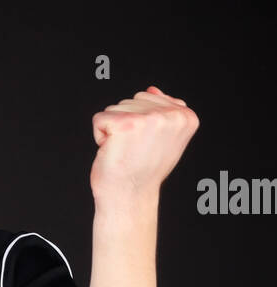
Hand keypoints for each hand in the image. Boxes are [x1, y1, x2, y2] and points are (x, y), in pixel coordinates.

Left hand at [90, 85, 198, 203]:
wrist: (129, 197)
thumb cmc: (143, 171)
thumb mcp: (163, 140)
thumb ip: (161, 113)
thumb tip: (151, 89)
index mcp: (186, 116)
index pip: (149, 99)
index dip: (140, 124)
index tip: (147, 146)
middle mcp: (171, 115)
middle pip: (131, 101)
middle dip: (125, 124)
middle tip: (134, 151)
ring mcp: (150, 118)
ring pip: (115, 108)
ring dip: (113, 132)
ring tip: (125, 152)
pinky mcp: (125, 124)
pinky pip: (99, 118)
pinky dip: (99, 136)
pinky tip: (113, 152)